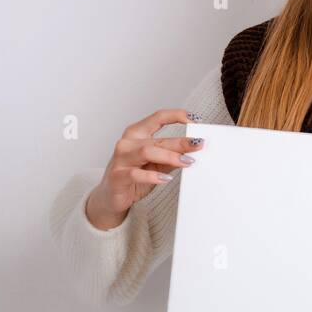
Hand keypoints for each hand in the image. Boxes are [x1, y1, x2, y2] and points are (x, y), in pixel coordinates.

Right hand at [85, 107, 204, 229]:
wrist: (112, 196)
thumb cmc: (134, 176)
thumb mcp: (157, 164)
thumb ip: (172, 155)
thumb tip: (194, 148)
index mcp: (137, 133)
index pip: (158, 117)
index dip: (177, 115)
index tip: (195, 119)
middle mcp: (127, 142)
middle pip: (157, 139)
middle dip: (181, 142)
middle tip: (199, 145)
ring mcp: (121, 158)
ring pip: (147, 152)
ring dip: (169, 156)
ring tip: (186, 161)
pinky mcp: (118, 175)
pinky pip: (136, 174)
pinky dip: (153, 176)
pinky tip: (165, 178)